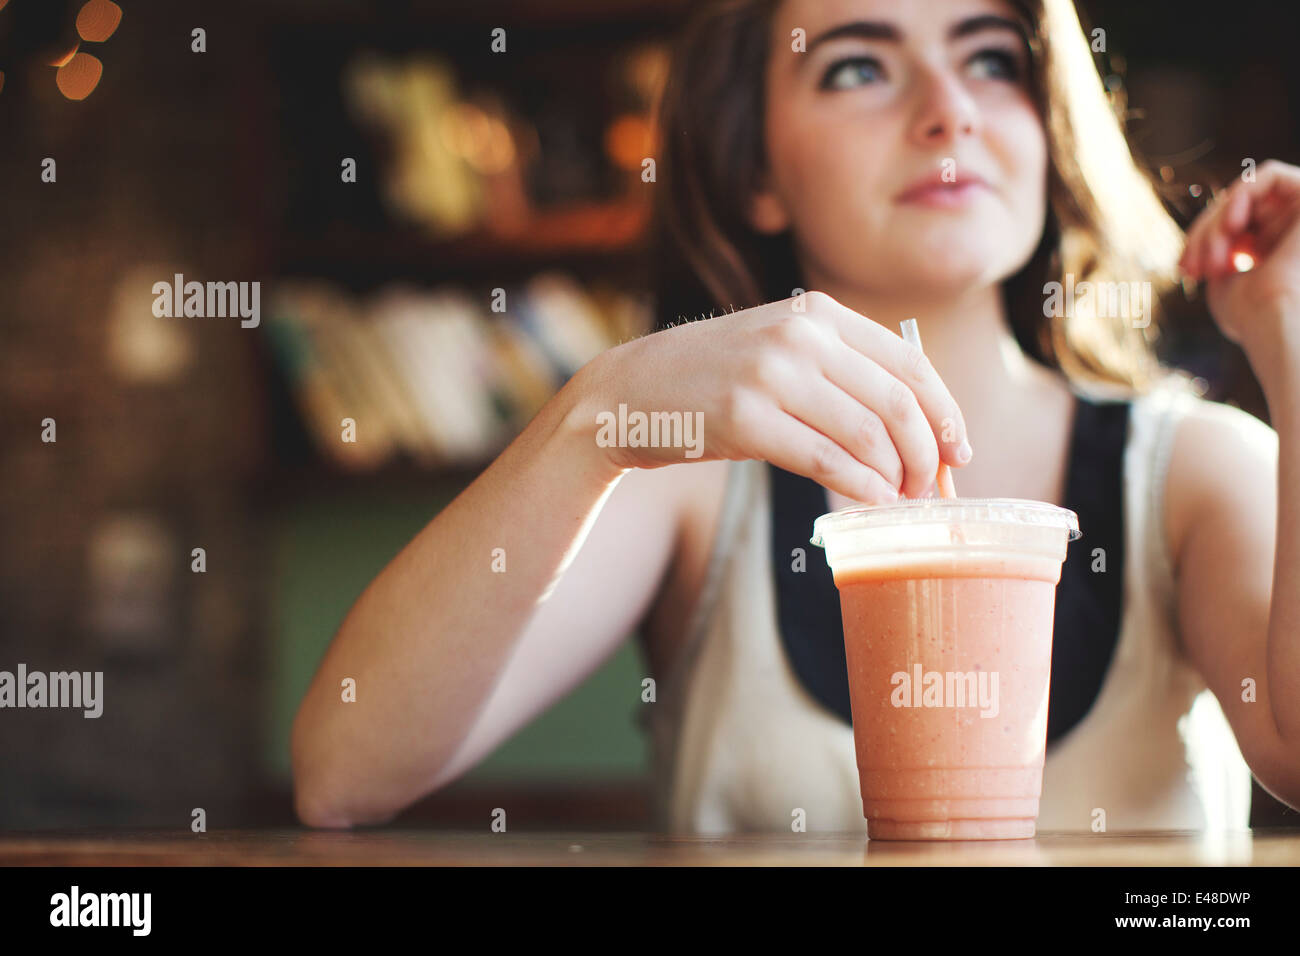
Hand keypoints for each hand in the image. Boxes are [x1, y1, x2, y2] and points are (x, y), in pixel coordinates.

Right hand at [573, 291, 971, 503]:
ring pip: (868, 434)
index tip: (959, 452)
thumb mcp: (777, 348)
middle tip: (929, 490)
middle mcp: (799, 335)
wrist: (628, 392)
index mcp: (816, 312)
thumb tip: (910, 430)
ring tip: (896, 500)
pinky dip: (859, 486)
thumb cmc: (711, 380)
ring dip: (894, 477)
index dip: (944, 412)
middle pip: (897, 401)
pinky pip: (826, 459)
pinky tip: (868, 502)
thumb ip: (837, 371)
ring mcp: (771, 374)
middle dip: (926, 455)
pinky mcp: (744, 418)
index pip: (909, 362)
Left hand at [1179, 160, 1299, 383]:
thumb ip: (1219, 249)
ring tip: (1213, 258)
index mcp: (1276, 249)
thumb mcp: (1223, 278)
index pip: (1230, 224)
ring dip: (1218, 221)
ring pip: (1247, 193)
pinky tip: (1231, 225)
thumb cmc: (1249, 315)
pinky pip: (1271, 175)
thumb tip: (1206, 236)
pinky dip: (1242, 194)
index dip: (1201, 239)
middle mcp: (1293, 229)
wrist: (1276, 324)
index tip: (1186, 269)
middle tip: (1192, 267)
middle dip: (1205, 233)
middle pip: (1236, 207)